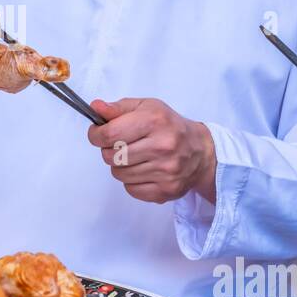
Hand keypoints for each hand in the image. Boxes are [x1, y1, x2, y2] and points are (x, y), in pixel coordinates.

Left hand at [86, 98, 216, 203]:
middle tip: (119, 145)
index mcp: (155, 121)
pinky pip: (131, 189)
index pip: (110, 134)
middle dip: (109, 150)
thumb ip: (118, 108)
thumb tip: (95, 108)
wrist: (201, 151)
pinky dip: (132, 181)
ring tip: (135, 157)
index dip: (96, 135)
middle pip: (112, 156)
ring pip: (119, 174)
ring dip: (120, 166)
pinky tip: (143, 170)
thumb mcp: (146, 108)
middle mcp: (162, 146)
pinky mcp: (166, 189)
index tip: (97, 134)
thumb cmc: (169, 126)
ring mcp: (165, 170)